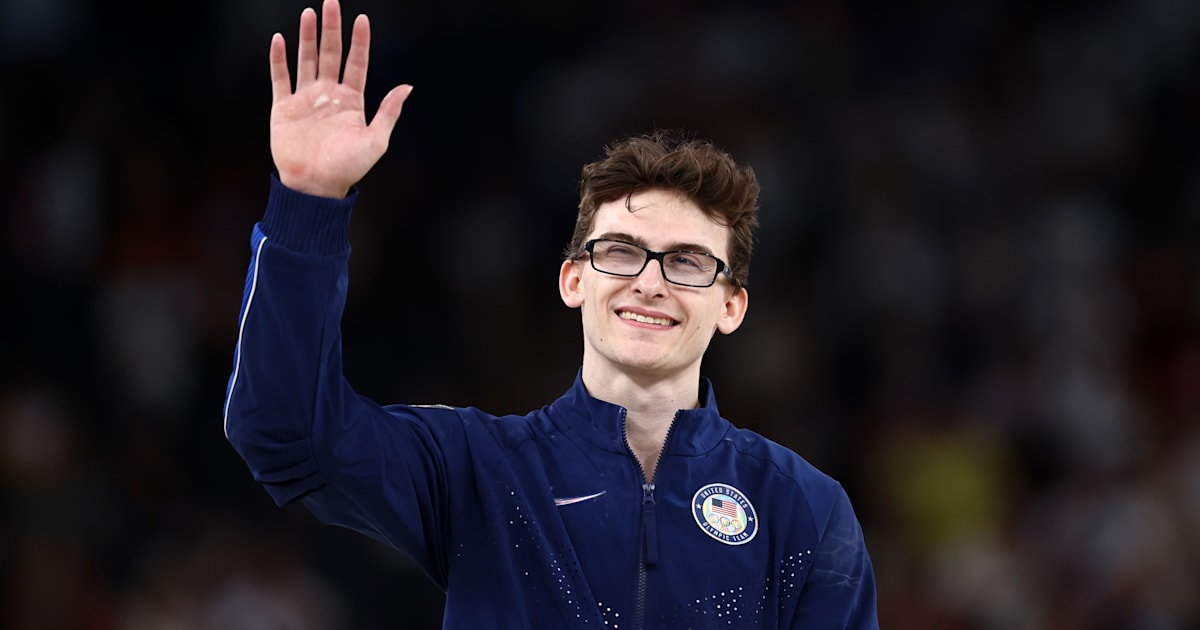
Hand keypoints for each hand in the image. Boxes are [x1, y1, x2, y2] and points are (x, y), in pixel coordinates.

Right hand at [269, 0, 411, 198]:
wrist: (314, 187)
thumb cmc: (347, 169)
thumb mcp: (376, 142)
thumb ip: (388, 113)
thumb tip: (407, 87)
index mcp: (352, 102)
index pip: (357, 63)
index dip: (360, 42)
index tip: (362, 19)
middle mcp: (329, 96)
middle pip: (331, 54)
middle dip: (332, 28)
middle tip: (331, 2)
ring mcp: (306, 99)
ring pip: (306, 59)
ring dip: (307, 36)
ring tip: (309, 13)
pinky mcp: (284, 108)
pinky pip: (280, 78)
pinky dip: (278, 58)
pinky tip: (279, 38)